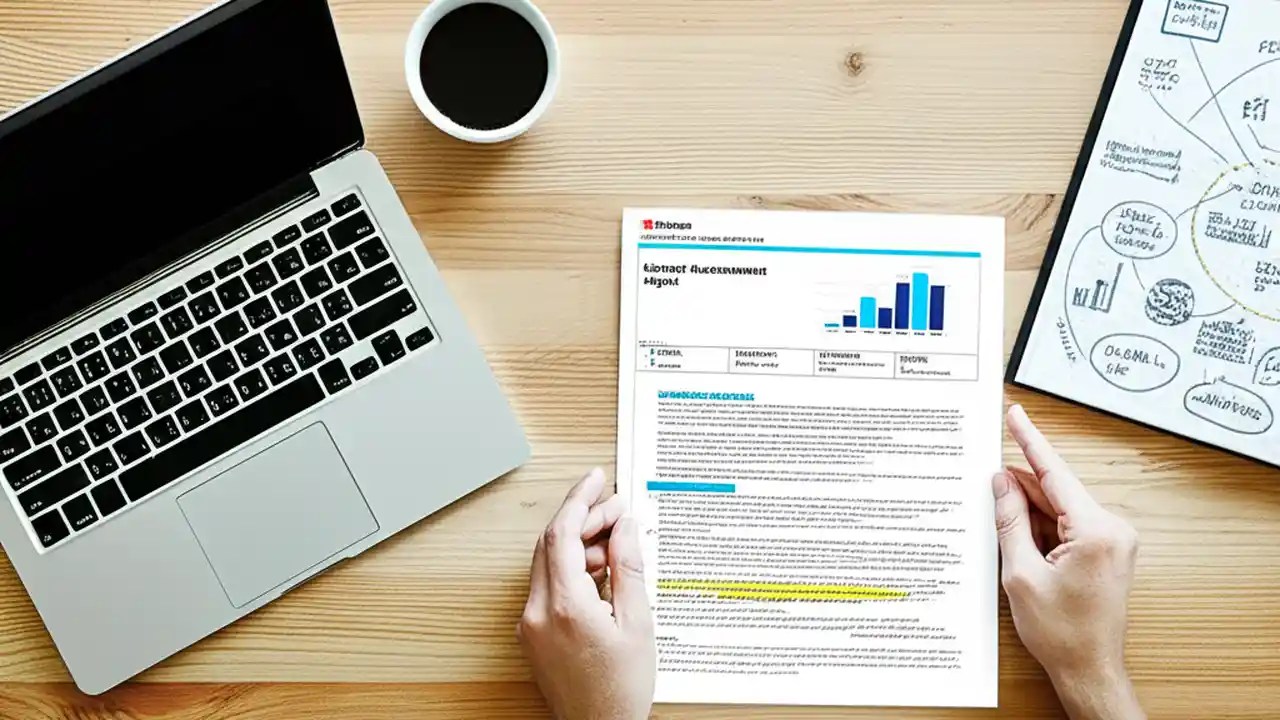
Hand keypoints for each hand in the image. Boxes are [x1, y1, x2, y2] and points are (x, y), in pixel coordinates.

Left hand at [518, 468, 655, 719]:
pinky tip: (601, 570)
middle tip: (616, 508)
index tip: (596, 479)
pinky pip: (549, 585)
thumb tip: (625, 526)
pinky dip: (573, 568)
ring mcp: (530, 624)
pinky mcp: (532, 633)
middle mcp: (538, 612)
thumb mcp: (638, 622)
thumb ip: (629, 567)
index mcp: (565, 606)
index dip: (580, 498)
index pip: (562, 533)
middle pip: (552, 543)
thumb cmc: (621, 690)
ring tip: (617, 541)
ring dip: (580, 544)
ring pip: (548, 563)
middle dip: (583, 518)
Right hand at [994, 406, 1144, 719]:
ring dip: (1028, 512)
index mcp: (1096, 531)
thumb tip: (1001, 482)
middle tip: (984, 485)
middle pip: (1055, 490)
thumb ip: (1010, 520)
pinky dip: (1041, 526)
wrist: (1090, 670)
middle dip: (1018, 488)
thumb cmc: (1061, 633)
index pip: (1055, 473)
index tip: (1016, 414)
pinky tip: (1018, 538)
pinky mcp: (1107, 550)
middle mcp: (1112, 529)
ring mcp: (1113, 539)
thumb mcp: (1021, 573)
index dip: (1030, 441)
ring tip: (1002, 531)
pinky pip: (1067, 524)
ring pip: (1058, 508)